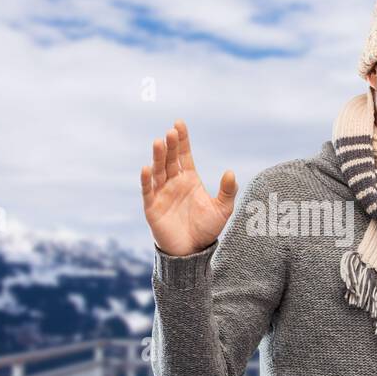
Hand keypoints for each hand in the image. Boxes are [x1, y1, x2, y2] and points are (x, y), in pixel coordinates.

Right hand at [140, 120, 237, 256]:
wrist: (193, 252)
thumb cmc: (207, 229)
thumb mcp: (223, 209)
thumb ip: (227, 191)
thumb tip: (231, 172)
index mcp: (189, 179)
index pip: (184, 155)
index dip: (181, 140)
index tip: (178, 123)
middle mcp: (174, 183)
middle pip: (170, 159)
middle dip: (170, 145)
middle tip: (171, 132)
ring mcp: (162, 194)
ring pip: (158, 171)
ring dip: (158, 157)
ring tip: (159, 142)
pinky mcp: (152, 207)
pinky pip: (148, 191)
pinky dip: (146, 180)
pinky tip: (146, 168)